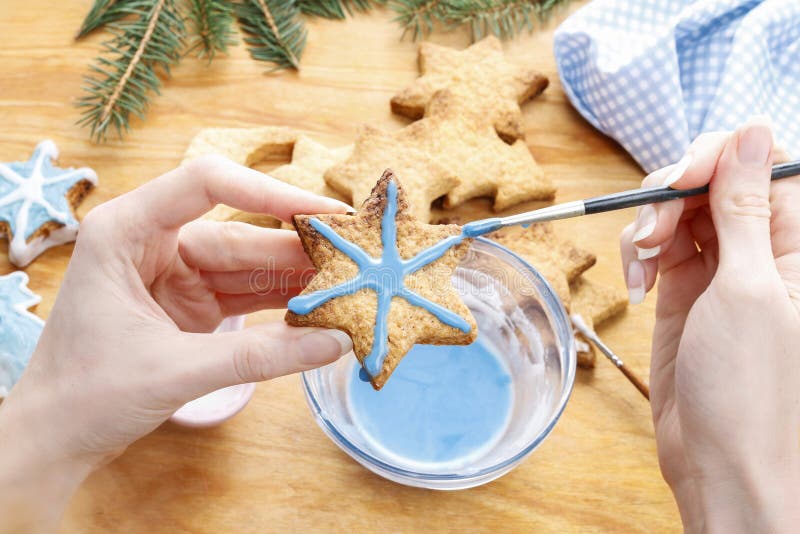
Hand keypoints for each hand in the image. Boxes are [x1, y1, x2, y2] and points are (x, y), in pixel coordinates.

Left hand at [0, 156, 352, 530]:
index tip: (324, 212)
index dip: (269, 191)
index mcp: (127, 230)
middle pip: (242, 232)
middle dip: (300, 249)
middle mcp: (155, 241)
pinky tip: (321, 311)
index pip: (206, 184)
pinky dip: (284, 305)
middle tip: (359, 258)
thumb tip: (336, 342)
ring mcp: (177, 273)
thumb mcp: (174, 370)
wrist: (56, 437)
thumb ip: (258, 356)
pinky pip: (249, 295)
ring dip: (298, 279)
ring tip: (351, 286)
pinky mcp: (193, 303)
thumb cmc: (86, 394)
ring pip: (251, 265)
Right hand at [620, 120, 799, 531]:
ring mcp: (720, 268)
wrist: (720, 461)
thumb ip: (744, 208)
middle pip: (714, 180)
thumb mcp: (749, 288)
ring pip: (678, 210)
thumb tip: (753, 131)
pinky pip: (656, 246)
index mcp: (798, 243)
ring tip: (641, 263)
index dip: (719, 156)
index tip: (682, 177)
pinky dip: (638, 253)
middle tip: (652, 231)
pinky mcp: (684, 289)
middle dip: (674, 193)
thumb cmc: (751, 386)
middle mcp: (761, 248)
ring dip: (649, 225)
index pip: (764, 165)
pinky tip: (638, 283)